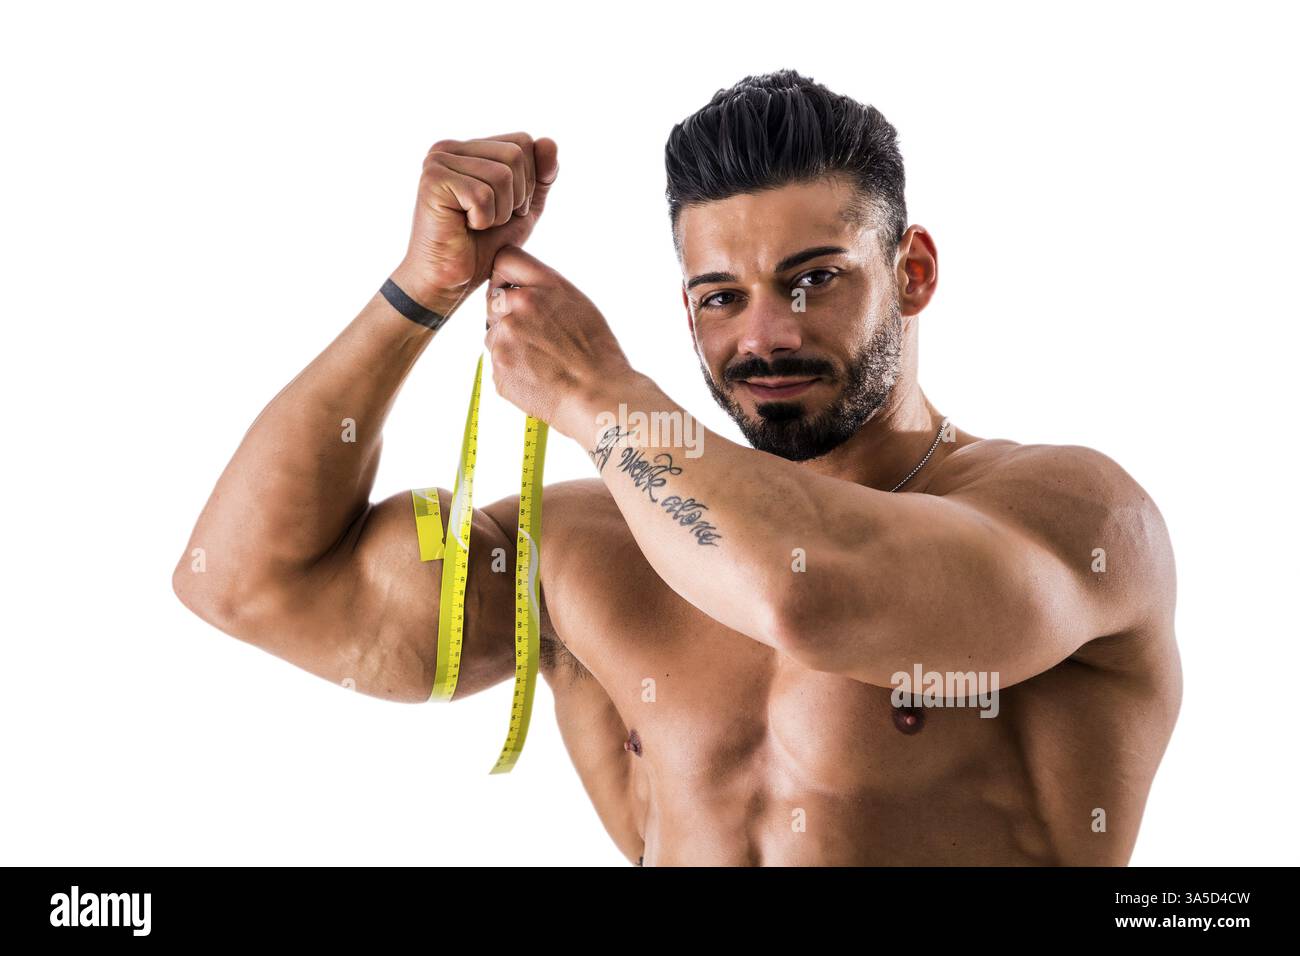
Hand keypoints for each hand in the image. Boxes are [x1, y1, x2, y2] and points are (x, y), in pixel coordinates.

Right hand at [390, 133, 558, 317]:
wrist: (449, 280)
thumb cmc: (484, 246)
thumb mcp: (524, 208)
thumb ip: (541, 176)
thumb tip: (549, 141)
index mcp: (470, 148)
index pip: (523, 141)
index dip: (529, 181)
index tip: (506, 208)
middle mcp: (450, 148)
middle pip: (515, 155)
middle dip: (516, 197)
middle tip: (492, 220)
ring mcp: (438, 161)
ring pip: (502, 175)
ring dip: (500, 211)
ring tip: (478, 224)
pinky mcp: (433, 181)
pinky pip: (483, 194)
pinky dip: (483, 220)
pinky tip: (465, 228)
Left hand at [484, 246, 637, 438]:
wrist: (598, 395)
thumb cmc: (596, 353)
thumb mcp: (579, 305)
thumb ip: (544, 290)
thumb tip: (517, 289)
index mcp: (544, 286)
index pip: (505, 259)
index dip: (504, 275)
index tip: (510, 290)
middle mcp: (519, 306)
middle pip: (493, 301)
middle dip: (506, 315)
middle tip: (535, 336)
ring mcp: (505, 338)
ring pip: (493, 335)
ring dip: (509, 344)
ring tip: (541, 360)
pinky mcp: (498, 368)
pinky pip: (497, 363)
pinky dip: (512, 370)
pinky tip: (537, 376)